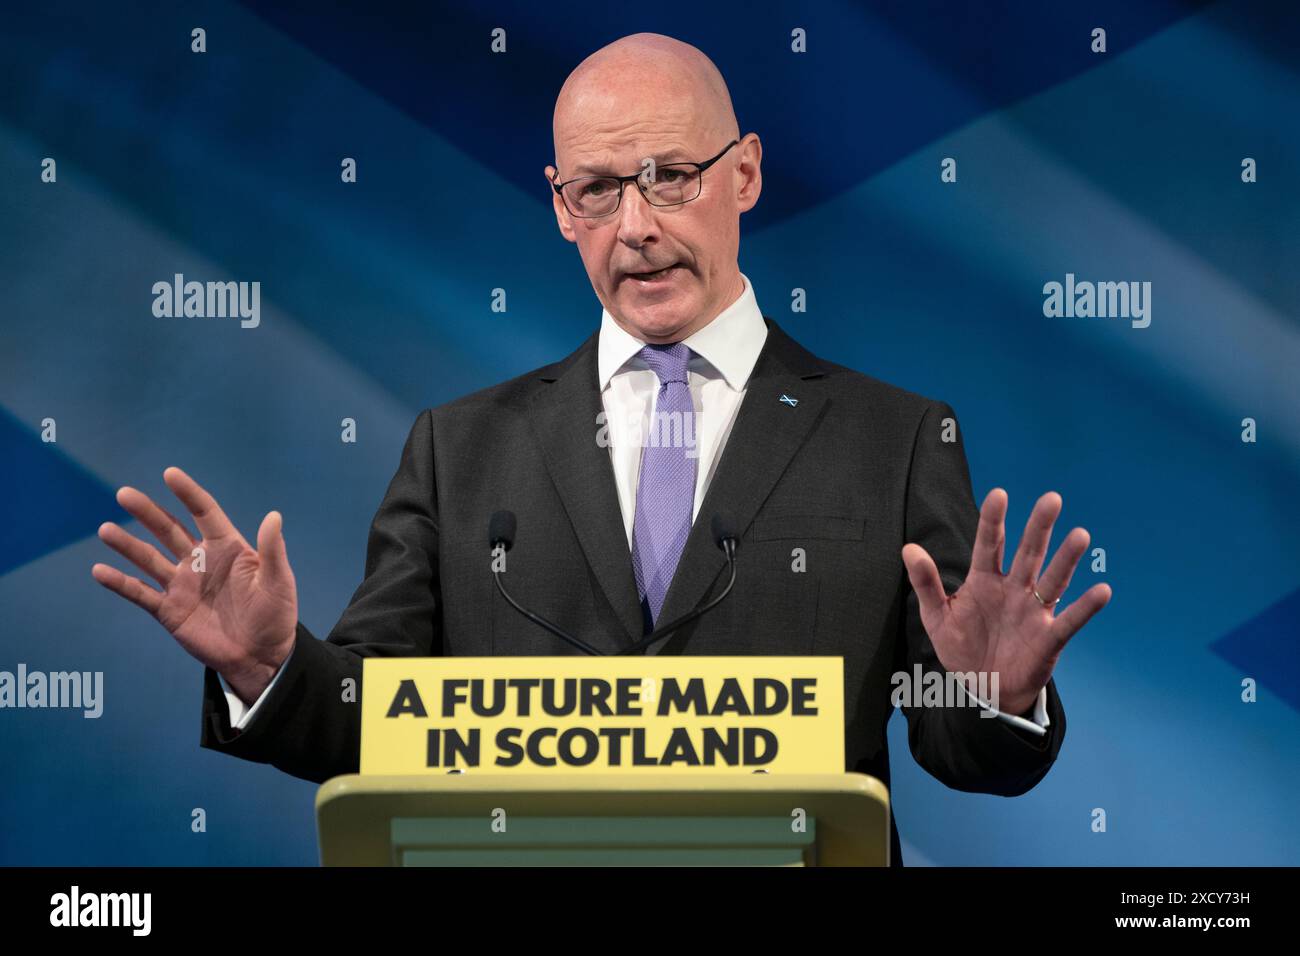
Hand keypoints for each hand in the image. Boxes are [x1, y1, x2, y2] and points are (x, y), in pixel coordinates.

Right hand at [91, 467, 297, 705]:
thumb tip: (274, 516)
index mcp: (228, 549)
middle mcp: (200, 561)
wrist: (260, 657)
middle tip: (124, 493)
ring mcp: (182, 585)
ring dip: (127, 545)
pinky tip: (99, 571)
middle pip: (169, 530)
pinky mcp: (169, 610)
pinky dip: (120, 583)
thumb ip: (272, 550)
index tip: (170, 473)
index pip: (205, 513)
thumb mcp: (278, 582)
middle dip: (148, 512)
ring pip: (149, 558)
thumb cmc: (275, 616)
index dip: (188, 493)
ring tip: (105, 529)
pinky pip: (140, 593)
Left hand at [900, 488, 1110, 716]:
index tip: (999, 494)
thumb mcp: (936, 616)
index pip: (988, 545)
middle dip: (1039, 527)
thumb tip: (908, 548)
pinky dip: (1086, 607)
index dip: (992, 521)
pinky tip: (1102, 590)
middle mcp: (1013, 589)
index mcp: (984, 580)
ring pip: (1053, 580)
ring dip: (1066, 559)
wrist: (981, 688)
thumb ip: (926, 582)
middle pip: (1028, 553)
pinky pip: (1070, 620)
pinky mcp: (1048, 637)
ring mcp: (1033, 611)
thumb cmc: (960, 647)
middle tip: (1051, 498)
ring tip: (1080, 535)